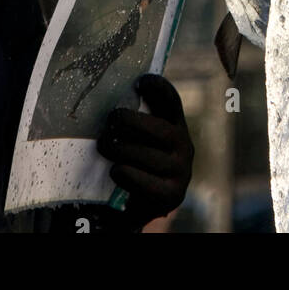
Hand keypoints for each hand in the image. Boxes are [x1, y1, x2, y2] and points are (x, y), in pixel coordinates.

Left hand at [96, 74, 193, 229]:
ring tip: (104, 145)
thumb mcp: (139, 138)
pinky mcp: (172, 195)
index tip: (139, 81)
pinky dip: (127, 174)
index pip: (172, 101)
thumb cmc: (136, 163)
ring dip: (121, 149)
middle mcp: (184, 146)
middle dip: (130, 122)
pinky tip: (116, 170)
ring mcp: (181, 171)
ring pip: (148, 155)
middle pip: (158, 129)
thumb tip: (106, 95)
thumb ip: (134, 120)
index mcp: (176, 126)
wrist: (141, 208)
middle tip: (110, 122)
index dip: (159, 88)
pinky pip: (145, 181)